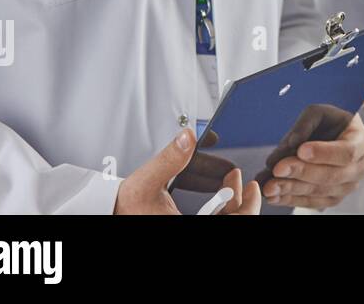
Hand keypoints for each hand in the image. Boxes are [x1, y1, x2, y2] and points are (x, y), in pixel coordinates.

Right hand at [114, 128, 260, 214]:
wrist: (111, 212)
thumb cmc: (125, 206)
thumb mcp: (146, 181)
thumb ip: (168, 160)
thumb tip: (187, 138)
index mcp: (182, 225)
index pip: (232, 222)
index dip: (248, 206)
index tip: (252, 186)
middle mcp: (187, 226)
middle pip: (228, 219)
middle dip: (238, 198)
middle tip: (240, 178)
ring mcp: (186, 224)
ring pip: (219, 218)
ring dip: (227, 199)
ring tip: (228, 178)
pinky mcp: (181, 221)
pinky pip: (209, 217)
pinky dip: (215, 205)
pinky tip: (214, 189)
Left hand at [263, 98, 363, 209]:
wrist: (330, 136)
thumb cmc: (327, 121)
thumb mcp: (318, 112)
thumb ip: (305, 124)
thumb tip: (292, 144)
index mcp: (361, 141)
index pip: (347, 151)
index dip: (325, 153)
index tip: (301, 150)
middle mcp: (360, 167)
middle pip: (333, 175)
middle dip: (302, 172)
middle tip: (278, 169)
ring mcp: (348, 186)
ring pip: (320, 191)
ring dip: (293, 189)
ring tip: (270, 186)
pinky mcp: (333, 198)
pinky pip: (313, 202)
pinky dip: (291, 199)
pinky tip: (274, 196)